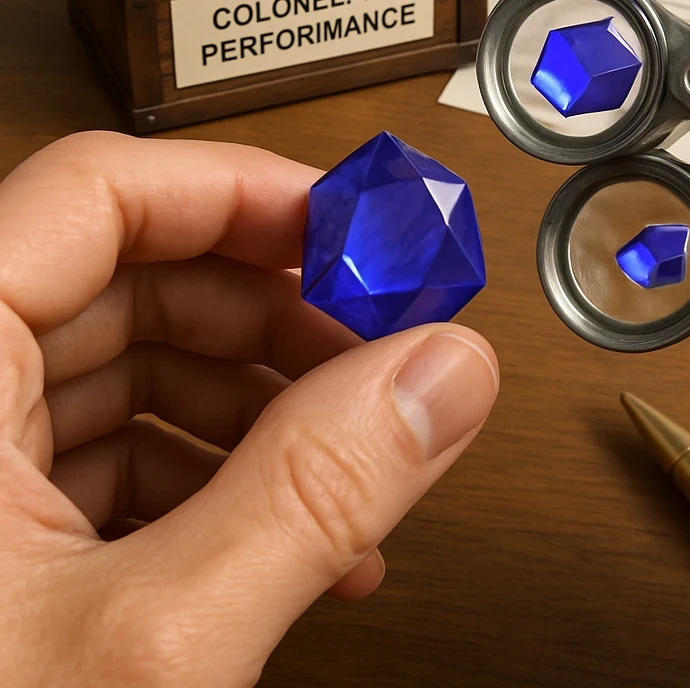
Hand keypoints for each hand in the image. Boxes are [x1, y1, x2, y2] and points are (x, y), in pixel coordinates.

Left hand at [0, 132, 498, 686]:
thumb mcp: (147, 651)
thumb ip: (313, 493)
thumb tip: (441, 374)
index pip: (101, 195)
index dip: (244, 195)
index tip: (357, 234)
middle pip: (137, 277)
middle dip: (279, 314)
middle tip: (384, 349)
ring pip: (140, 369)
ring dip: (265, 405)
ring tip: (358, 463)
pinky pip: (122, 457)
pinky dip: (220, 479)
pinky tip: (298, 540)